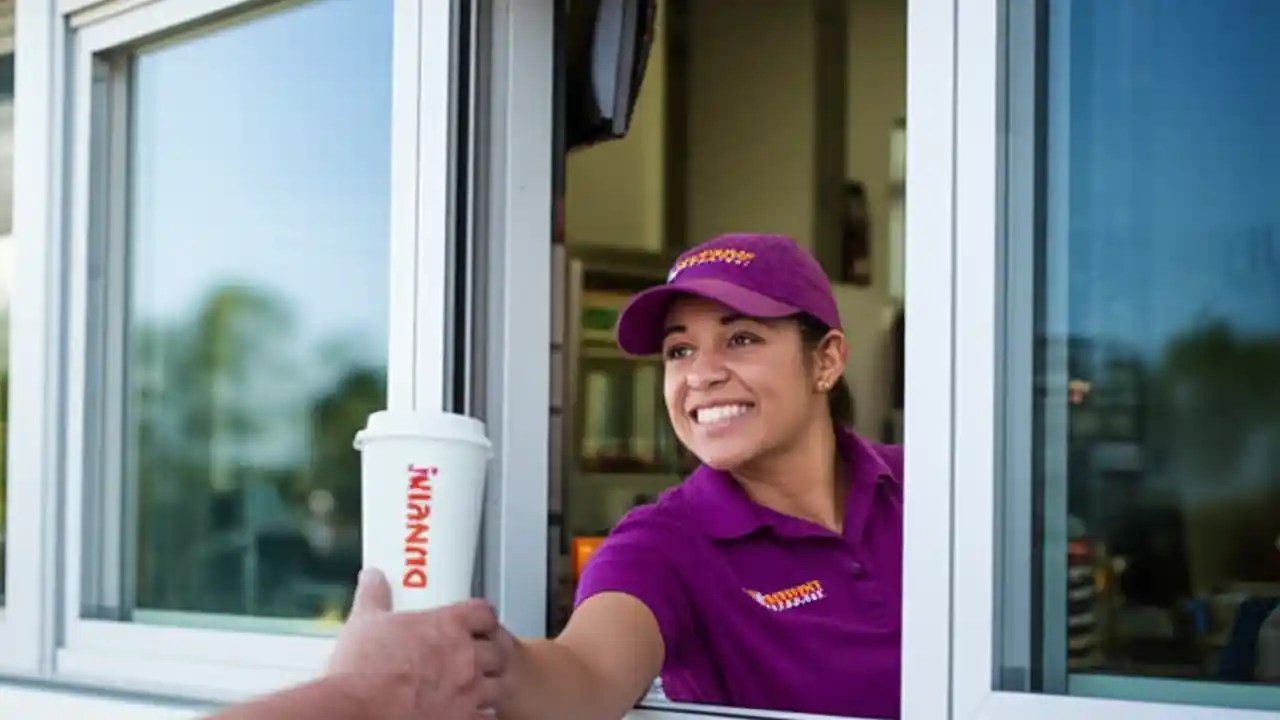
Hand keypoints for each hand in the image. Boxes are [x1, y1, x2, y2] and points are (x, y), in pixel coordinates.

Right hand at [325, 568, 510, 718]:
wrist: (360, 710)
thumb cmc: (362, 669)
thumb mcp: (364, 623)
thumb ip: (374, 596)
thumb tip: (372, 577)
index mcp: (448, 626)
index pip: (484, 613)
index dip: (482, 619)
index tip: (476, 625)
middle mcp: (466, 657)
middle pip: (498, 650)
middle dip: (488, 655)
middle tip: (474, 660)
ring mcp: (469, 691)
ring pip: (498, 686)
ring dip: (488, 687)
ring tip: (473, 690)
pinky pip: (489, 717)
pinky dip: (482, 715)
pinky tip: (469, 714)